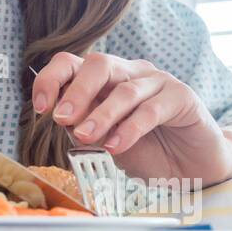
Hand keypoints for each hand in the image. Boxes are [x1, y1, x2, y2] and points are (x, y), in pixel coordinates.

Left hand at [30, 51, 229, 182]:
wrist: (192, 167)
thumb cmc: (147, 151)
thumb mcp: (105, 141)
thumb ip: (84, 126)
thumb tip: (59, 116)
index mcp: (105, 79)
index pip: (71, 63)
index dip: (51, 80)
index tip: (39, 107)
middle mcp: (130, 72)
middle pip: (98, 64)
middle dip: (76, 91)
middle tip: (61, 118)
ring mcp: (157, 81)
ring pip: (124, 89)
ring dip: (101, 115)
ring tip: (84, 137)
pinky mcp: (182, 96)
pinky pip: (151, 109)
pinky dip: (129, 129)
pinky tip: (116, 146)